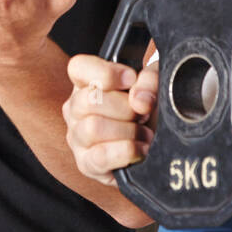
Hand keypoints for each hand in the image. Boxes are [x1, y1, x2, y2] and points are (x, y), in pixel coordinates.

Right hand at [63, 46, 157, 185]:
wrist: (156, 147)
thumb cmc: (148, 110)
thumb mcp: (154, 85)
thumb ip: (149, 80)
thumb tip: (139, 99)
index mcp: (86, 83)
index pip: (78, 67)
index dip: (106, 72)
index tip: (131, 79)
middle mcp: (75, 109)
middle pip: (89, 100)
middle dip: (125, 108)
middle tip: (142, 114)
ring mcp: (77, 137)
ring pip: (93, 128)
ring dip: (128, 131)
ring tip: (143, 133)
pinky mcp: (86, 164)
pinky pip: (100, 156)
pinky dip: (126, 151)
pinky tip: (140, 149)